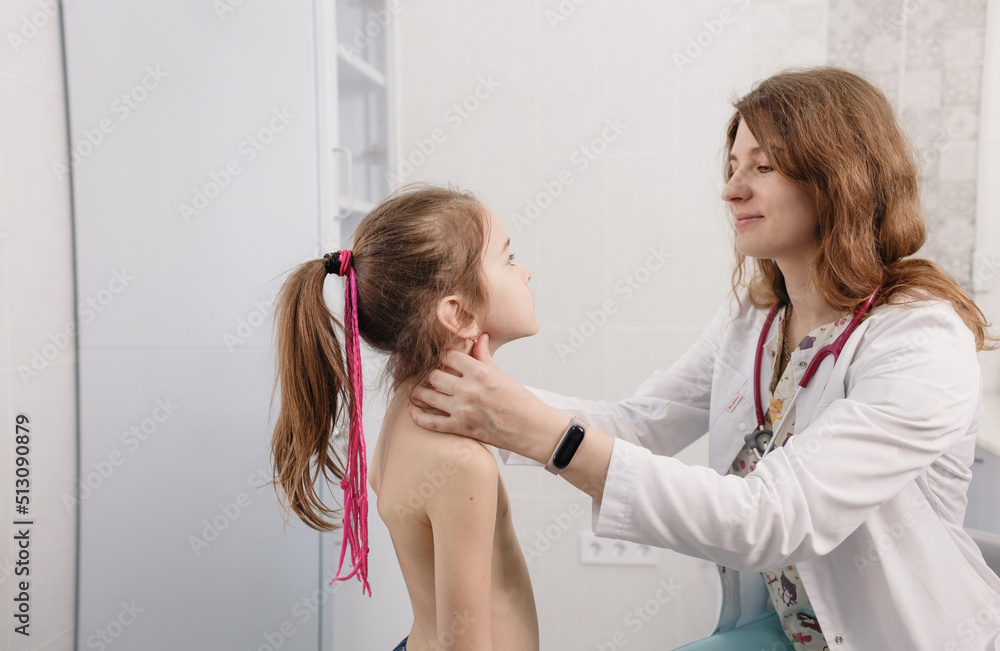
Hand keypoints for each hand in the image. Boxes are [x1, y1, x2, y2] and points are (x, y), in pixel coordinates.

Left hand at [409, 334, 565, 460]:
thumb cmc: (520, 401)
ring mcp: (462, 410)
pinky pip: (431, 423)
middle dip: (430, 375)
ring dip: (419, 393)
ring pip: (428, 396)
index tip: (441, 360)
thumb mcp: (502, 375)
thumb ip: (485, 357)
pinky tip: (413, 410)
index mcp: (480, 372)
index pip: (449, 357)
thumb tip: (480, 337)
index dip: (444, 357)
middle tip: (428, 376)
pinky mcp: (461, 428)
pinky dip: (418, 417)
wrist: (531, 429)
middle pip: (435, 376)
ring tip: (416, 390)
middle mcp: (468, 390)